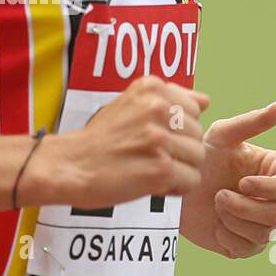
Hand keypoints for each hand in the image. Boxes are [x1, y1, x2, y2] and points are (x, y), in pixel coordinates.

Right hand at [34, 76, 210, 210]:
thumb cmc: (100, 139)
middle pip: (198, 135)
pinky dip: (176, 188)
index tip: (155, 138)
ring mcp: (159, 138)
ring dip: (179, 170)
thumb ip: (170, 99)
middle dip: (181, 151)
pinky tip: (153, 184)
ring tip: (152, 171)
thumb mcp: (130, 105)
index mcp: (151, 88)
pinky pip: (191, 180)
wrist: (70, 164)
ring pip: (198, 159)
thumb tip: (205, 100)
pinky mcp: (160, 168)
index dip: (178, 129)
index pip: (194, 109)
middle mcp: (157, 108)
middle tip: (151, 158)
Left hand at [179, 101, 275, 258]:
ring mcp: (261, 224)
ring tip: (215, 203)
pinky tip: (214, 223)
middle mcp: (274, 199)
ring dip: (234, 219)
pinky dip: (227, 236)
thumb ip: (251, 123)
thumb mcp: (222, 136)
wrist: (176, 189)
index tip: (243, 183)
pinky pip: (246, 248)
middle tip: (218, 195)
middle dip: (245, 206)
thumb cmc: (201, 157)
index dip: (271, 189)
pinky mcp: (245, 245)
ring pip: (264, 233)